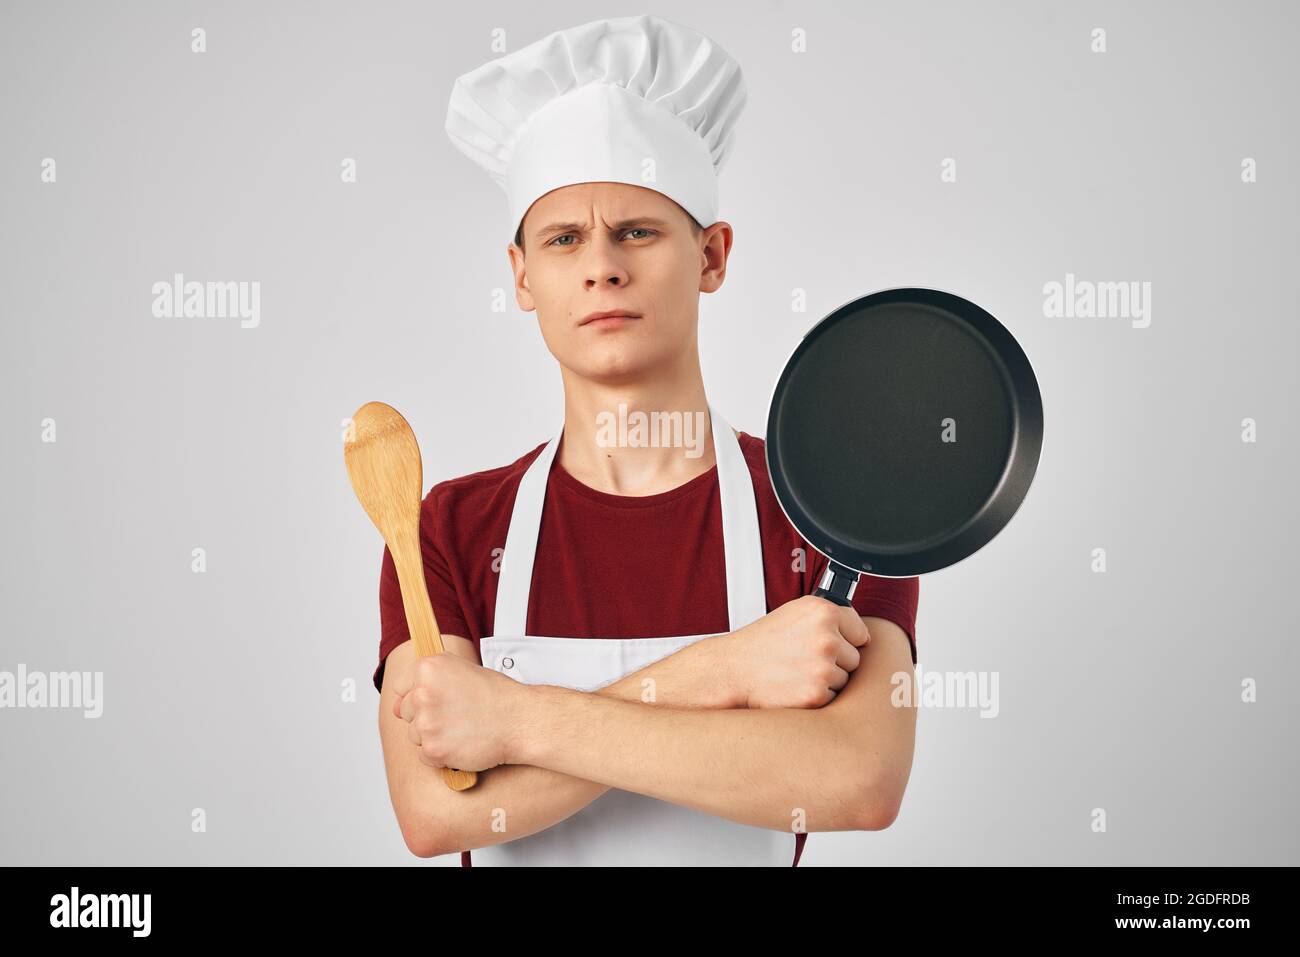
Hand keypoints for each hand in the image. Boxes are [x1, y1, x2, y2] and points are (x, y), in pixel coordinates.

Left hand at [391, 653, 526, 771]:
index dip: (418, 695)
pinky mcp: (433, 749)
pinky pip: (423, 756)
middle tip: (456, 715)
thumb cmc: (495, 696)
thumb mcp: (460, 670)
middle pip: (405, 712)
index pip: (400, 686)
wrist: (519, 720)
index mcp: (428, 668)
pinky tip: (461, 743)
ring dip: (433, 736)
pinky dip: (440, 754)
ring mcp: (426, 722)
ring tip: (461, 729)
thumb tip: (395, 706)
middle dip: (425, 716)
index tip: (437, 700)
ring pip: (414, 735)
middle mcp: (422, 693)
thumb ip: (427, 680)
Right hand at [724, 595, 870, 708]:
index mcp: (823, 611)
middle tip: (804, 658)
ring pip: (845, 680)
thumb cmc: (764, 642)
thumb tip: (866, 636)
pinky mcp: (816, 694)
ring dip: (826, 680)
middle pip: (855, 659)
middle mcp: (826, 638)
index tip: (825, 644)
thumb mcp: (796, 613)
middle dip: (835, 662)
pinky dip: (817, 696)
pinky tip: (795, 685)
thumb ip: (831, 617)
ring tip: (797, 671)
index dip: (844, 641)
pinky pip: (833, 698)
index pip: (861, 633)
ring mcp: (822, 668)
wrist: (734, 669)